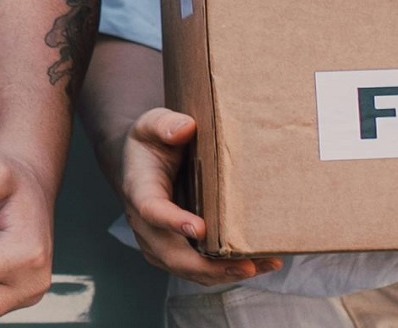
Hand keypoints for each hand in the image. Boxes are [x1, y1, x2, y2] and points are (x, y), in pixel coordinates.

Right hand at [120, 108, 280, 285]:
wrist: (137, 164)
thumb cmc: (149, 143)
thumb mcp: (151, 124)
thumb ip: (165, 124)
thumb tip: (186, 128)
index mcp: (139, 190)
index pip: (152, 210)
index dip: (173, 222)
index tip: (199, 228)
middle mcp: (145, 225)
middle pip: (173, 254)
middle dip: (209, 266)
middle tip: (246, 266)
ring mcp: (158, 243)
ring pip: (187, 269)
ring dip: (223, 273)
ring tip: (261, 266)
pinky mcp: (173, 252)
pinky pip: (196, 269)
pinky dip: (223, 272)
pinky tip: (255, 265)